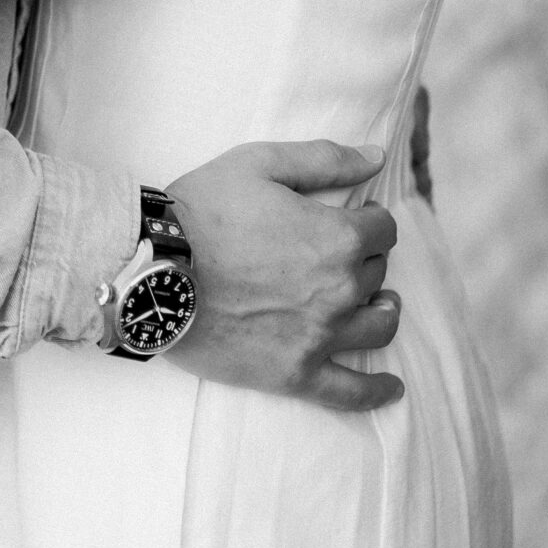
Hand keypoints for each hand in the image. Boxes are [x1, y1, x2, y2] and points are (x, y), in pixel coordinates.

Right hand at [167, 140, 403, 411]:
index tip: (353, 218)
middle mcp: (340, 290)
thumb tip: (377, 156)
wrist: (155, 270)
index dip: (369, 219)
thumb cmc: (204, 210)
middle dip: (365, 259)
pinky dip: (376, 390)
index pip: (382, 229)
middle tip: (341, 254)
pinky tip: (392, 388)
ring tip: (381, 306)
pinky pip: (350, 391)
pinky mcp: (295, 373)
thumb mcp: (261, 163)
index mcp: (337, 237)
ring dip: (384, 311)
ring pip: (378, 327)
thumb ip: (325, 159)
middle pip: (377, 274)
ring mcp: (320, 337)